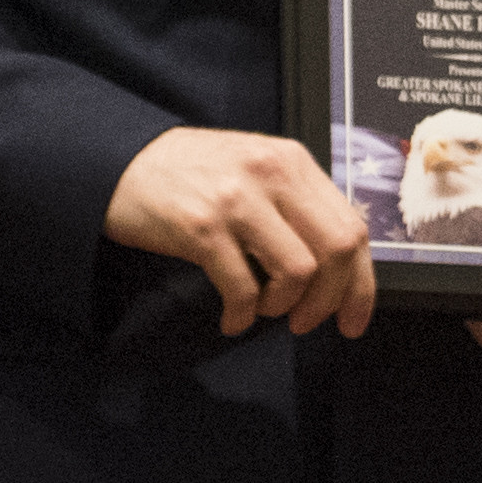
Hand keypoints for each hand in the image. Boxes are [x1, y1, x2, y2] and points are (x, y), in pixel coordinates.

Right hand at [106, 128, 376, 337]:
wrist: (120, 161)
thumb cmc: (190, 175)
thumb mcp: (254, 171)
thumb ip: (295, 205)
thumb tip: (335, 267)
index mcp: (293, 162)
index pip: (353, 227)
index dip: (361, 283)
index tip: (353, 318)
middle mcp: (272, 174)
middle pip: (338, 250)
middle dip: (330, 300)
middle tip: (307, 321)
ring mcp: (237, 200)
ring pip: (298, 271)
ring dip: (284, 306)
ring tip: (262, 310)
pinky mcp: (201, 227)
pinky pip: (242, 287)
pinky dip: (242, 315)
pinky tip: (232, 318)